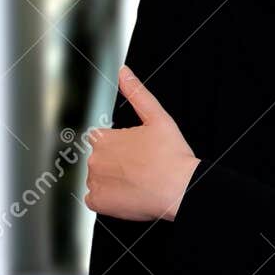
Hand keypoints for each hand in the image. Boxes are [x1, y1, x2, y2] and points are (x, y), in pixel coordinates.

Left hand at [83, 65, 200, 221]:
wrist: (180, 189)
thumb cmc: (172, 155)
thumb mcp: (157, 117)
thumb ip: (136, 93)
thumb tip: (123, 71)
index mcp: (102, 138)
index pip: (100, 140)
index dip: (119, 146)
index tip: (135, 153)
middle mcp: (94, 159)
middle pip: (99, 160)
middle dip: (114, 164)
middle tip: (139, 169)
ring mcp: (94, 182)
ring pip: (98, 180)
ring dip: (111, 181)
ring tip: (136, 183)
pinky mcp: (98, 202)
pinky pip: (95, 200)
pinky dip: (107, 200)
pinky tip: (126, 196)